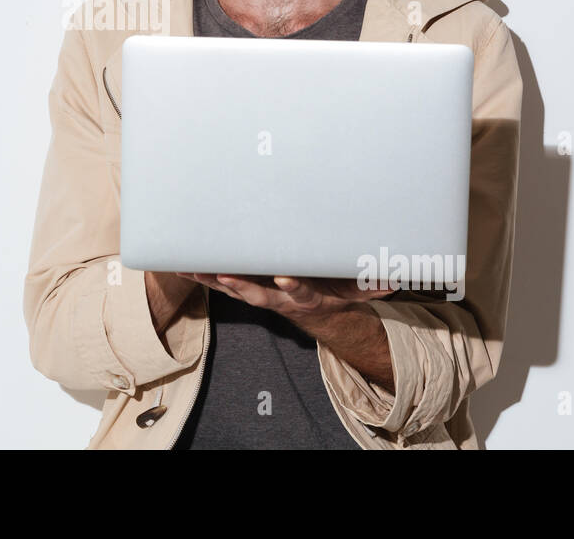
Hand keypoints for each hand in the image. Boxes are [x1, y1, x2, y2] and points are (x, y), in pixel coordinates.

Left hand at [178, 273, 394, 334]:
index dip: (292, 287)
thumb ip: (370, 286)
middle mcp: (277, 298)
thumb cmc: (332, 292)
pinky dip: (201, 273)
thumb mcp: (353, 291)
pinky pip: (220, 282)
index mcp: (303, 296)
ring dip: (210, 278)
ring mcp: (258, 294)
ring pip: (232, 287)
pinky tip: (180, 264)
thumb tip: (393, 280)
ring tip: (188, 267)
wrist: (316, 310)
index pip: (298, 292)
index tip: (285, 279)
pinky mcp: (245, 288)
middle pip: (255, 293)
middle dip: (239, 285)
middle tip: (223, 275)